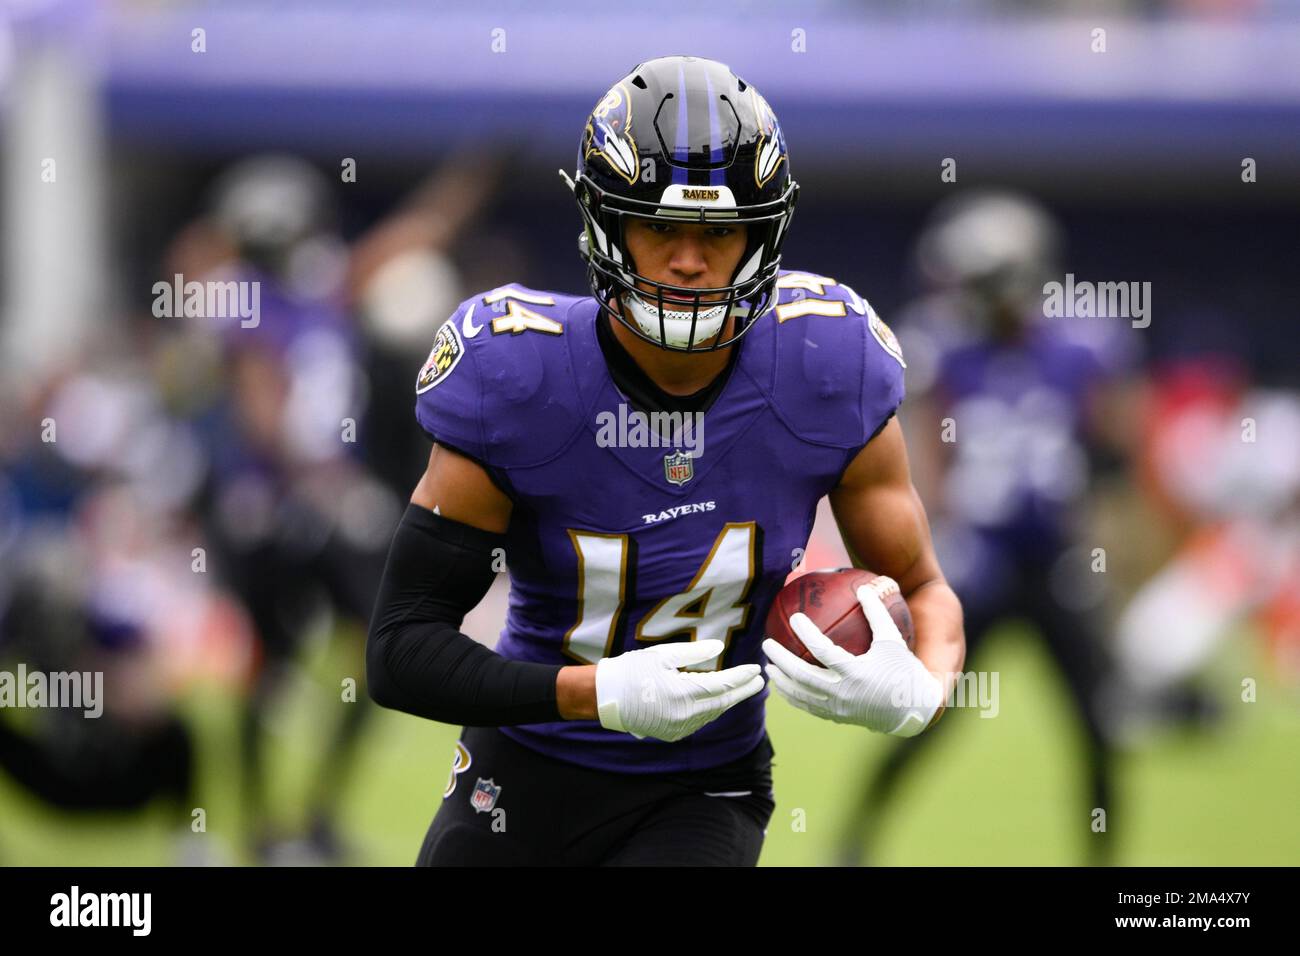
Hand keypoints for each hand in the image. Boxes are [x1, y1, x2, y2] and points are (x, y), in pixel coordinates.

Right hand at [595, 639, 763, 742]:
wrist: (606, 697)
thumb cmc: (633, 670)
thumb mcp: (663, 655)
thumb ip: (694, 653)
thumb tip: (720, 648)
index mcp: (683, 693)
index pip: (722, 685)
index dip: (741, 677)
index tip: (755, 669)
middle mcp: (684, 715)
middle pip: (723, 702)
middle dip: (742, 691)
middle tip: (759, 682)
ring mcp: (679, 727)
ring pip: (713, 714)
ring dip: (728, 701)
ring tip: (741, 689)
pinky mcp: (673, 734)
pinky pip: (700, 722)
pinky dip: (712, 710)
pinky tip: (718, 701)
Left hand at [762, 580, 943, 736]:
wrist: (914, 710)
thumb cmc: (904, 671)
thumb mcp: (893, 641)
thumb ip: (877, 614)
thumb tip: (863, 588)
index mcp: (856, 673)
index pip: (822, 651)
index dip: (806, 633)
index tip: (795, 618)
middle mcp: (843, 693)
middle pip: (802, 676)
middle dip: (780, 659)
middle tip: (766, 643)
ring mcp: (838, 708)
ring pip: (801, 696)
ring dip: (782, 681)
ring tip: (769, 667)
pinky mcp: (837, 717)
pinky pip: (809, 707)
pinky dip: (794, 697)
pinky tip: (785, 686)